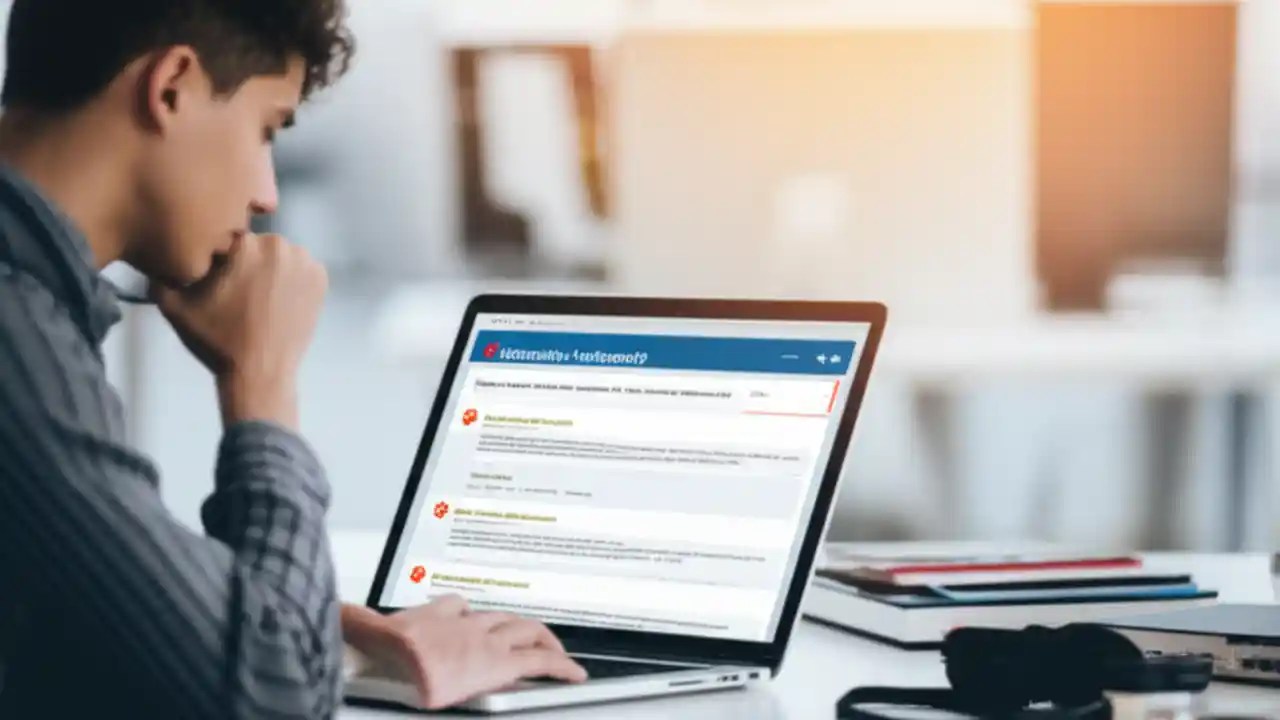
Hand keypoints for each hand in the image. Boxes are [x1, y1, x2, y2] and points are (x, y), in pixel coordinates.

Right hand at [153, 233, 326, 429]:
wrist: (260, 373)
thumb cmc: (216, 339)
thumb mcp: (174, 305)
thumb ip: (161, 273)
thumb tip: (157, 255)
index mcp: (245, 244)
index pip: (227, 235)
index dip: (220, 255)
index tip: (217, 277)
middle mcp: (279, 245)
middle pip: (257, 243)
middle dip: (247, 261)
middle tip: (238, 291)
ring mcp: (305, 262)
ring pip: (281, 255)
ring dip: (271, 269)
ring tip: (258, 298)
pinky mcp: (321, 279)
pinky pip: (300, 269)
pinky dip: (291, 280)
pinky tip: (278, 302)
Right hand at [341, 598, 586, 709]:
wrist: (385, 659)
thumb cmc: (369, 652)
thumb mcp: (356, 630)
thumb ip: (350, 621)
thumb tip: (332, 613)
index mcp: (427, 617)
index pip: (454, 606)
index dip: (465, 613)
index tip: (469, 618)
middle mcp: (461, 623)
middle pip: (497, 616)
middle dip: (516, 624)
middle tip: (531, 636)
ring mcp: (483, 640)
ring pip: (524, 629)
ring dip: (543, 638)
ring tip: (557, 651)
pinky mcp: (499, 661)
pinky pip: (540, 659)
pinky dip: (561, 665)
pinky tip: (575, 673)